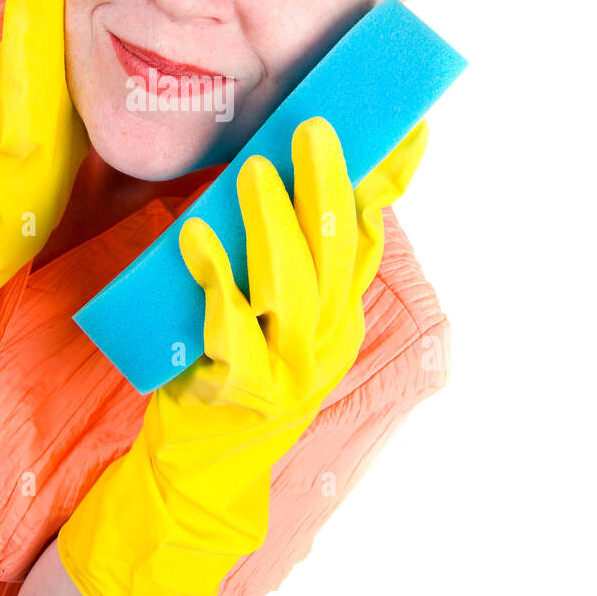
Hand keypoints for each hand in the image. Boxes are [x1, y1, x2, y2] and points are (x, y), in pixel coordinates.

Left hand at [56, 115, 427, 595]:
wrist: (203, 468)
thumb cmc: (232, 368)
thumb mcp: (275, 314)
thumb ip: (286, 257)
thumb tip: (274, 172)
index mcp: (341, 314)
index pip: (370, 238)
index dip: (387, 182)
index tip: (402, 128)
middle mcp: (328, 338)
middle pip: (339, 253)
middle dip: (329, 187)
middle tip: (313, 130)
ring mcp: (291, 367)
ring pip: (294, 286)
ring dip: (275, 223)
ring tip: (255, 172)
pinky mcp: (243, 390)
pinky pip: (230, 326)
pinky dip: (214, 278)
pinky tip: (194, 238)